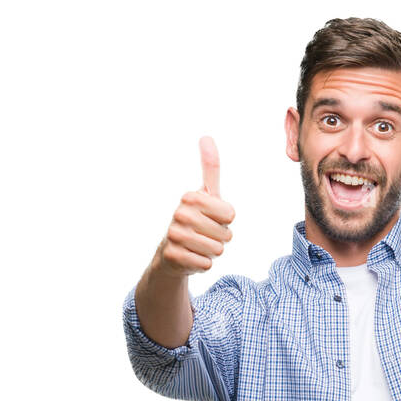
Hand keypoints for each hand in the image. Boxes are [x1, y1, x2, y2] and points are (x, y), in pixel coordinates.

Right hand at [157, 136, 234, 274]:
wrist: (171, 252)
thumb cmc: (194, 220)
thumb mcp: (205, 194)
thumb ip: (210, 167)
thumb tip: (206, 136)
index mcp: (190, 197)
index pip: (230, 215)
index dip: (225, 220)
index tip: (211, 217)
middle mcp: (180, 214)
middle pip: (226, 234)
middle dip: (220, 238)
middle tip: (204, 234)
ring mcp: (175, 236)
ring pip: (217, 250)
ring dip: (211, 251)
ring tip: (198, 246)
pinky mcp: (173, 256)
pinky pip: (206, 264)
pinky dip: (202, 264)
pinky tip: (191, 257)